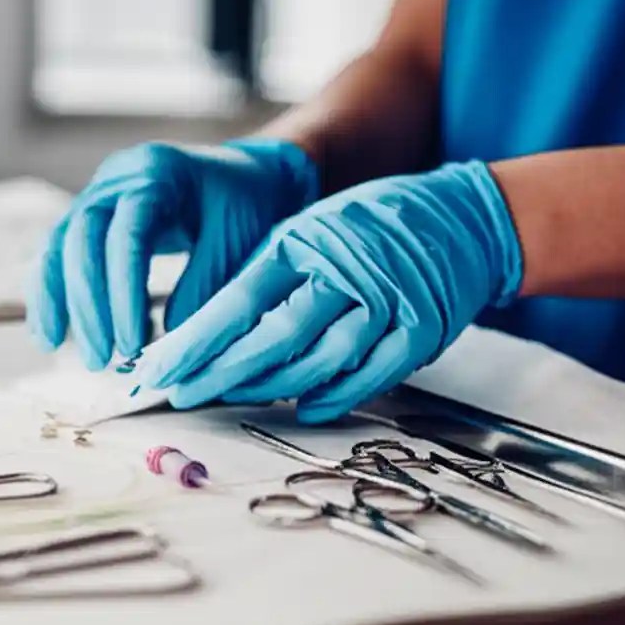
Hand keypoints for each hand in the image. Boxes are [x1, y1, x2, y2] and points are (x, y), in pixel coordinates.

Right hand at [27, 139, 318, 369]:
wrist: (245, 174)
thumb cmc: (245, 205)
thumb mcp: (236, 242)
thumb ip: (204, 288)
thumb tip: (167, 349)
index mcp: (156, 174)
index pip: (126, 237)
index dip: (123, 294)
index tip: (131, 345)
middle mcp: (116, 178)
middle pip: (81, 240)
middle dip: (87, 305)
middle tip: (99, 360)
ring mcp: (97, 194)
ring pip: (60, 245)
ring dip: (58, 301)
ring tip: (60, 351)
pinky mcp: (90, 216)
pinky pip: (59, 253)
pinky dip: (51, 292)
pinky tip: (49, 334)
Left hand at [134, 161, 523, 422]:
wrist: (465, 216)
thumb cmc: (371, 225)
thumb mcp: (311, 228)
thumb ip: (268, 274)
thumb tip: (210, 329)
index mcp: (306, 240)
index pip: (239, 300)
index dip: (196, 341)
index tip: (158, 367)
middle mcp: (344, 272)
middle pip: (272, 338)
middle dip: (219, 374)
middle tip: (181, 396)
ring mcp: (386, 304)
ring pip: (317, 363)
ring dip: (269, 389)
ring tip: (230, 398)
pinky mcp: (420, 333)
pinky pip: (368, 377)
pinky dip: (333, 397)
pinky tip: (302, 408)